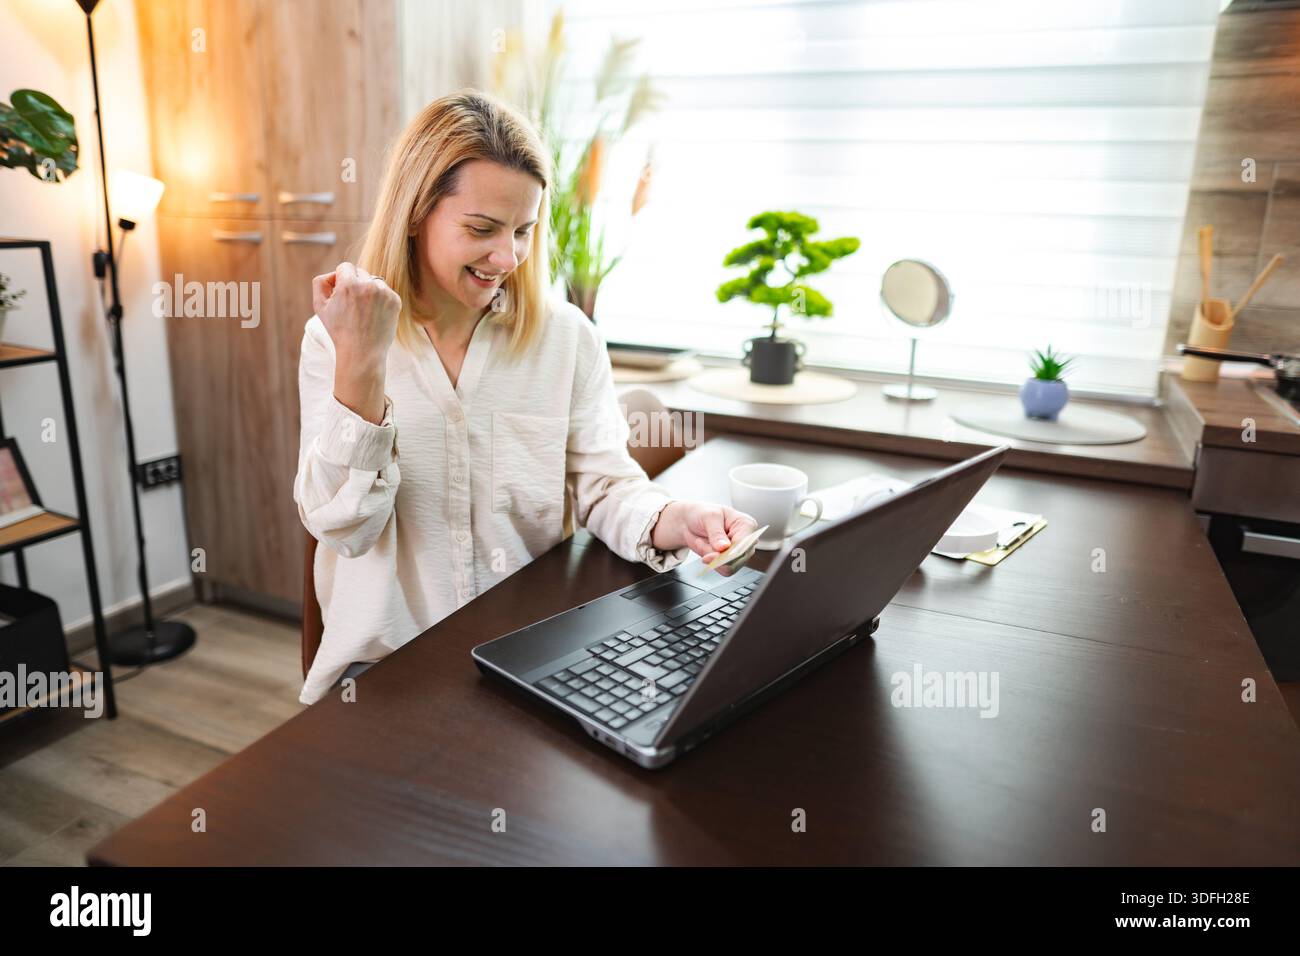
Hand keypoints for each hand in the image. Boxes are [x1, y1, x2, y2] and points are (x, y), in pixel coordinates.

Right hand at [316, 262, 400, 424]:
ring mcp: (384, 293)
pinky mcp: (395, 301)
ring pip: (374, 281)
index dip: (341, 279)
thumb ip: (321, 282)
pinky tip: (374, 315)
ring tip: (363, 311)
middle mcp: (368, 285)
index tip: (341, 293)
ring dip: (368, 290)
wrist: (362, 352)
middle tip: (351, 305)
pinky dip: (380, 300)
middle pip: (360, 272)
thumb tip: (334, 274)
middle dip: (355, 284)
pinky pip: (386, 292)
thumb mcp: (320, 306)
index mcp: (349, 284)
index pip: (345, 266)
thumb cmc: (338, 330)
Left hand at [652, 501, 757, 575]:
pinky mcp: (731, 562)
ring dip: (713, 559)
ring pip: (730, 567)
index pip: (744, 544)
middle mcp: (746, 540)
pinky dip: (711, 563)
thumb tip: (724, 547)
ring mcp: (739, 553)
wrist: (691, 522)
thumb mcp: (709, 517)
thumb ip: (716, 533)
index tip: (715, 554)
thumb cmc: (703, 514)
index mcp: (746, 525)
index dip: (730, 552)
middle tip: (704, 550)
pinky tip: (706, 551)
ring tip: (703, 544)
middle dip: (718, 557)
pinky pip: (723, 571)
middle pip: (739, 559)